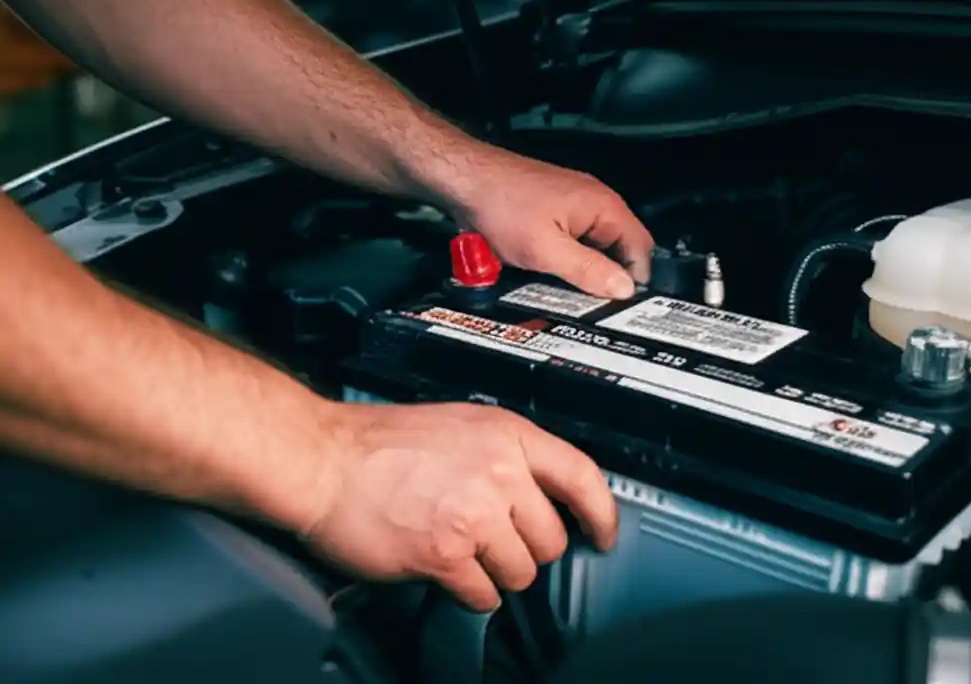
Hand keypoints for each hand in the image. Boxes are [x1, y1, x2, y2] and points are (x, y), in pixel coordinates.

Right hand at [304, 402, 616, 610]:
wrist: (319, 459)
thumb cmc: (375, 443)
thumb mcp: (458, 424)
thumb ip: (502, 452)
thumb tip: (534, 489)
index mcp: (506, 434)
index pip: (581, 475)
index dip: (601, 513)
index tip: (603, 533)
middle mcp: (499, 472)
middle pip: (552, 538)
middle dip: (528, 550)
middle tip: (496, 545)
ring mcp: (474, 514)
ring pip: (522, 572)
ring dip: (496, 574)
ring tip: (463, 555)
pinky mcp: (446, 553)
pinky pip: (483, 595)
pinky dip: (469, 594)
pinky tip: (447, 574)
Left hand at [457, 145, 654, 298]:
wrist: (466, 179)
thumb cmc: (502, 204)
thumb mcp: (546, 249)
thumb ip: (588, 270)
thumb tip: (624, 289)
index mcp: (603, 206)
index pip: (641, 248)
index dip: (635, 279)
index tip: (621, 305)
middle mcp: (595, 202)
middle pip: (620, 248)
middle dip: (610, 276)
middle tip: (595, 304)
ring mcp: (575, 205)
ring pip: (596, 247)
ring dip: (587, 270)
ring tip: (570, 290)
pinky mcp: (556, 211)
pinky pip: (575, 241)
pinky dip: (569, 259)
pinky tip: (553, 273)